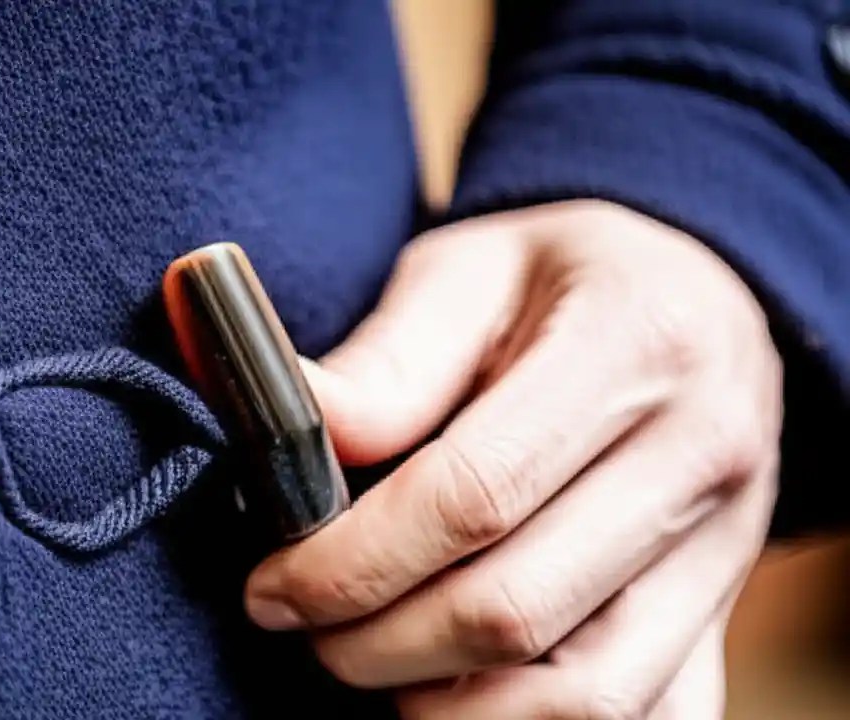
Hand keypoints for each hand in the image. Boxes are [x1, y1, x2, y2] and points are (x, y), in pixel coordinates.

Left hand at [243, 200, 781, 718]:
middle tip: (307, 627)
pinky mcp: (720, 608)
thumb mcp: (466, 270)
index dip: (354, 562)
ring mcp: (725, 546)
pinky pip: (649, 716)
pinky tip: (463, 692)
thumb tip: (291, 433)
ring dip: (452, 709)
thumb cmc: (558, 277)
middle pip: (515, 611)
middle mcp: (702, 455)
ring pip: (586, 698)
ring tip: (377, 661)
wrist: (695, 298)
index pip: (474, 495)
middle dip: (378, 645)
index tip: (273, 587)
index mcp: (635, 346)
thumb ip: (387, 360)